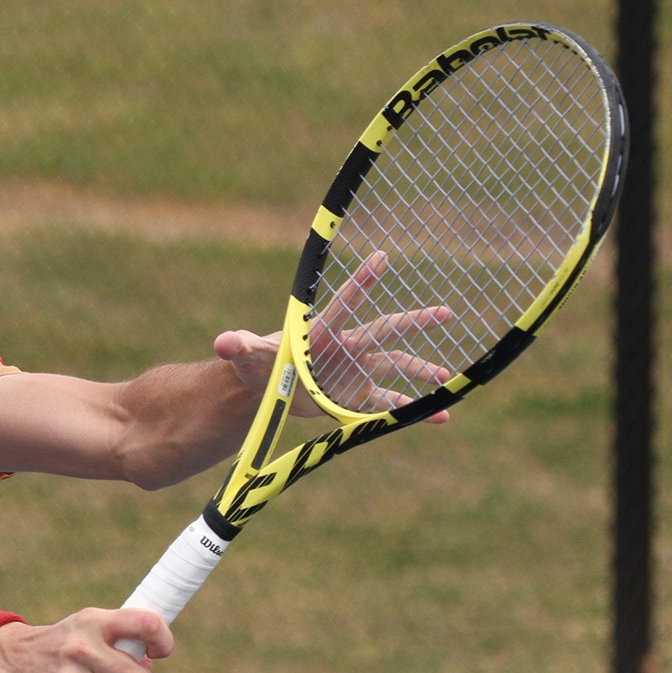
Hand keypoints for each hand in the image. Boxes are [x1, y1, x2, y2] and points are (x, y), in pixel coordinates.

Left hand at [215, 251, 454, 423]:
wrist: (269, 387)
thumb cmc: (258, 363)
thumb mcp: (247, 354)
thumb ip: (239, 344)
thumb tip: (223, 341)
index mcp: (323, 332)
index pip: (344, 304)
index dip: (360, 282)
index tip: (381, 256)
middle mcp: (347, 347)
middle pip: (386, 330)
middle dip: (415, 322)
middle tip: (446, 313)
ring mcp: (356, 371)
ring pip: (396, 366)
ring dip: (421, 371)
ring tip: (448, 379)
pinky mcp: (356, 396)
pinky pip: (390, 402)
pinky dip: (414, 411)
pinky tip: (441, 416)